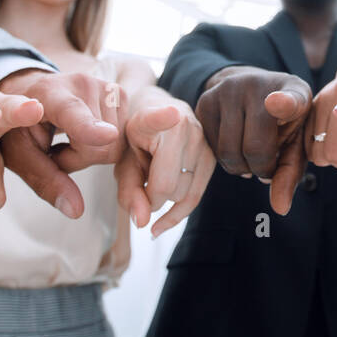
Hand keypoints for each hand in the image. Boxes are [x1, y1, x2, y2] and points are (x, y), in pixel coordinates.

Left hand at [0, 69, 126, 219]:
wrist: (30, 94)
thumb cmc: (20, 125)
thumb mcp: (20, 156)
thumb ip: (45, 181)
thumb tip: (77, 211)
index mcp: (48, 94)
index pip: (71, 114)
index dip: (88, 128)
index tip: (105, 135)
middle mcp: (83, 84)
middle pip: (102, 146)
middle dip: (80, 159)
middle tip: (58, 149)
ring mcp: (107, 87)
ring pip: (116, 145)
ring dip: (93, 152)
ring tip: (71, 139)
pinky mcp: (122, 94)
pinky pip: (124, 138)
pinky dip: (105, 144)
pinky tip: (87, 133)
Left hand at [115, 99, 215, 238]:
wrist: (156, 111)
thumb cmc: (135, 138)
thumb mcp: (122, 160)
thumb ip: (128, 191)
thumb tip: (143, 223)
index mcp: (156, 118)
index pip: (160, 126)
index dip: (165, 118)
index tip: (173, 113)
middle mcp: (188, 127)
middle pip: (170, 187)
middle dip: (149, 199)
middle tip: (136, 187)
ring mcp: (205, 142)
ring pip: (184, 195)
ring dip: (163, 201)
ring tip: (149, 186)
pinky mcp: (214, 157)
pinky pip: (196, 196)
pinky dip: (177, 213)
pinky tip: (160, 225)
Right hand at [197, 66, 311, 215]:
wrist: (251, 87)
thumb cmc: (282, 120)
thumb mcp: (294, 142)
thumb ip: (290, 173)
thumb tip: (280, 209)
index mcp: (293, 91)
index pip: (290, 99)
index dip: (284, 104)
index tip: (276, 104)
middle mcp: (257, 85)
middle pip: (254, 148)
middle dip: (262, 169)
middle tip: (267, 166)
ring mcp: (227, 90)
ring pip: (228, 152)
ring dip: (242, 167)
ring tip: (252, 157)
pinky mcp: (204, 101)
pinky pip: (211, 148)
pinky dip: (225, 159)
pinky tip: (236, 145)